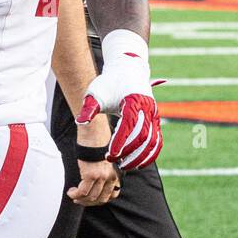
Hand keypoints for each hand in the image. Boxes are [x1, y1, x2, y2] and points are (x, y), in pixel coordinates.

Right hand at [67, 115, 120, 205]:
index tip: (92, 199)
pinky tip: (71, 192)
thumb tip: (97, 177)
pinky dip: (75, 194)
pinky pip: (82, 191)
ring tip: (73, 195)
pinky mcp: (91, 174)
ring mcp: (101, 177)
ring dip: (80, 199)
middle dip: (89, 202)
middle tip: (79, 200)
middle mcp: (111, 177)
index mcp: (116, 173)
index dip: (101, 199)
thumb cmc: (98, 141)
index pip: (113, 194)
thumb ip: (105, 169)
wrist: (94, 132)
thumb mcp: (106, 158)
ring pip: (91, 197)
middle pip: (101, 199)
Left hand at [76, 31, 163, 171]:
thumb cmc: (109, 83)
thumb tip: (80, 121)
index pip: (129, 125)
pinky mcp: (156, 120)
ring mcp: (154, 114)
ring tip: (124, 166)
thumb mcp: (96, 93)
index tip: (110, 154)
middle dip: (129, 152)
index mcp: (133, 101)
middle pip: (143, 136)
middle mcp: (147, 108)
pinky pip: (157, 140)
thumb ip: (89, 108)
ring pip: (153, 141)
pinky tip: (137, 163)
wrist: (126, 71)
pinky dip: (150, 154)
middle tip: (113, 161)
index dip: (120, 142)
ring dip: (141, 157)